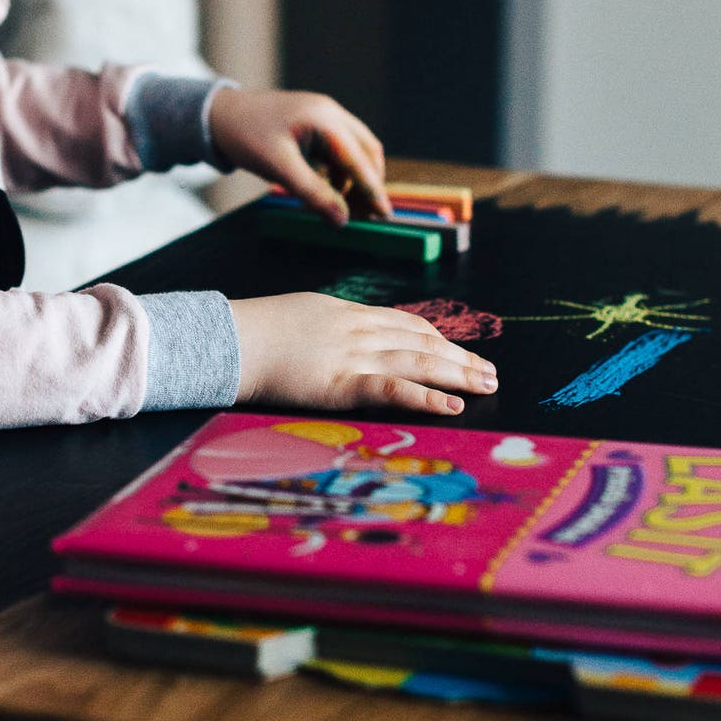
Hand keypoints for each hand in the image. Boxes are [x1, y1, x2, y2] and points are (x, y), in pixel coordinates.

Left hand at [208, 88, 392, 222]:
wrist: (220, 115)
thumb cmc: (246, 137)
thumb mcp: (279, 168)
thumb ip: (312, 193)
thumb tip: (342, 219)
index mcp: (324, 118)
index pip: (359, 158)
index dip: (373, 189)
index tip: (384, 215)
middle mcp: (330, 113)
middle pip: (366, 150)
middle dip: (369, 183)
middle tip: (369, 216)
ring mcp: (324, 116)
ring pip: (354, 151)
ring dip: (354, 180)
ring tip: (345, 209)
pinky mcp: (315, 124)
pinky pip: (338, 150)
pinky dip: (340, 173)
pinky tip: (329, 192)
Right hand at [230, 294, 498, 415]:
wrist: (230, 338)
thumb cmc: (253, 331)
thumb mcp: (299, 315)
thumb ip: (327, 326)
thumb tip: (337, 337)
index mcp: (348, 313)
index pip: (407, 324)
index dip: (440, 338)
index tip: (462, 350)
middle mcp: (359, 331)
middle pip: (423, 342)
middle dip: (461, 357)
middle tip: (491, 372)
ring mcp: (353, 356)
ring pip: (419, 362)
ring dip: (458, 375)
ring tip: (487, 386)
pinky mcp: (341, 384)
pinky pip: (393, 389)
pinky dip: (426, 397)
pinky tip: (452, 406)